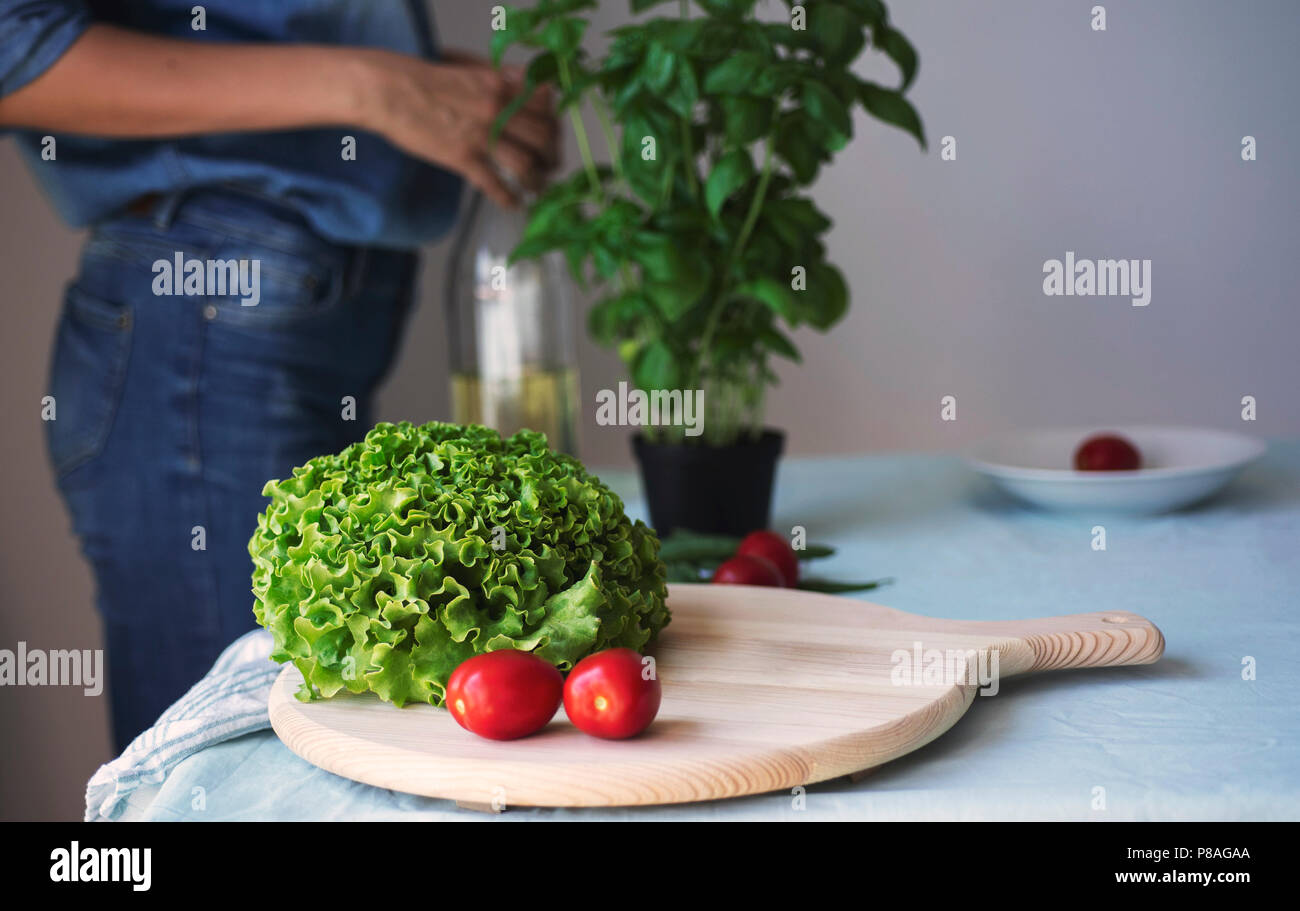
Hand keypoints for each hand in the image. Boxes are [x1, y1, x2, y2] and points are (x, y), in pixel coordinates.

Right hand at [360, 48, 559, 207]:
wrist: (390, 90)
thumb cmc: (426, 77)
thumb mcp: (470, 68)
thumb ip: (500, 78)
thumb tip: (524, 86)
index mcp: (501, 85)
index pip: (547, 107)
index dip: (556, 125)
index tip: (554, 137)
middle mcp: (498, 109)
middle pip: (544, 138)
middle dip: (553, 157)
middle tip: (551, 167)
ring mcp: (481, 135)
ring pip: (526, 165)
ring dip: (538, 181)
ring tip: (537, 189)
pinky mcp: (462, 157)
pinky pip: (495, 184)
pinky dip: (508, 198)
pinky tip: (514, 204)